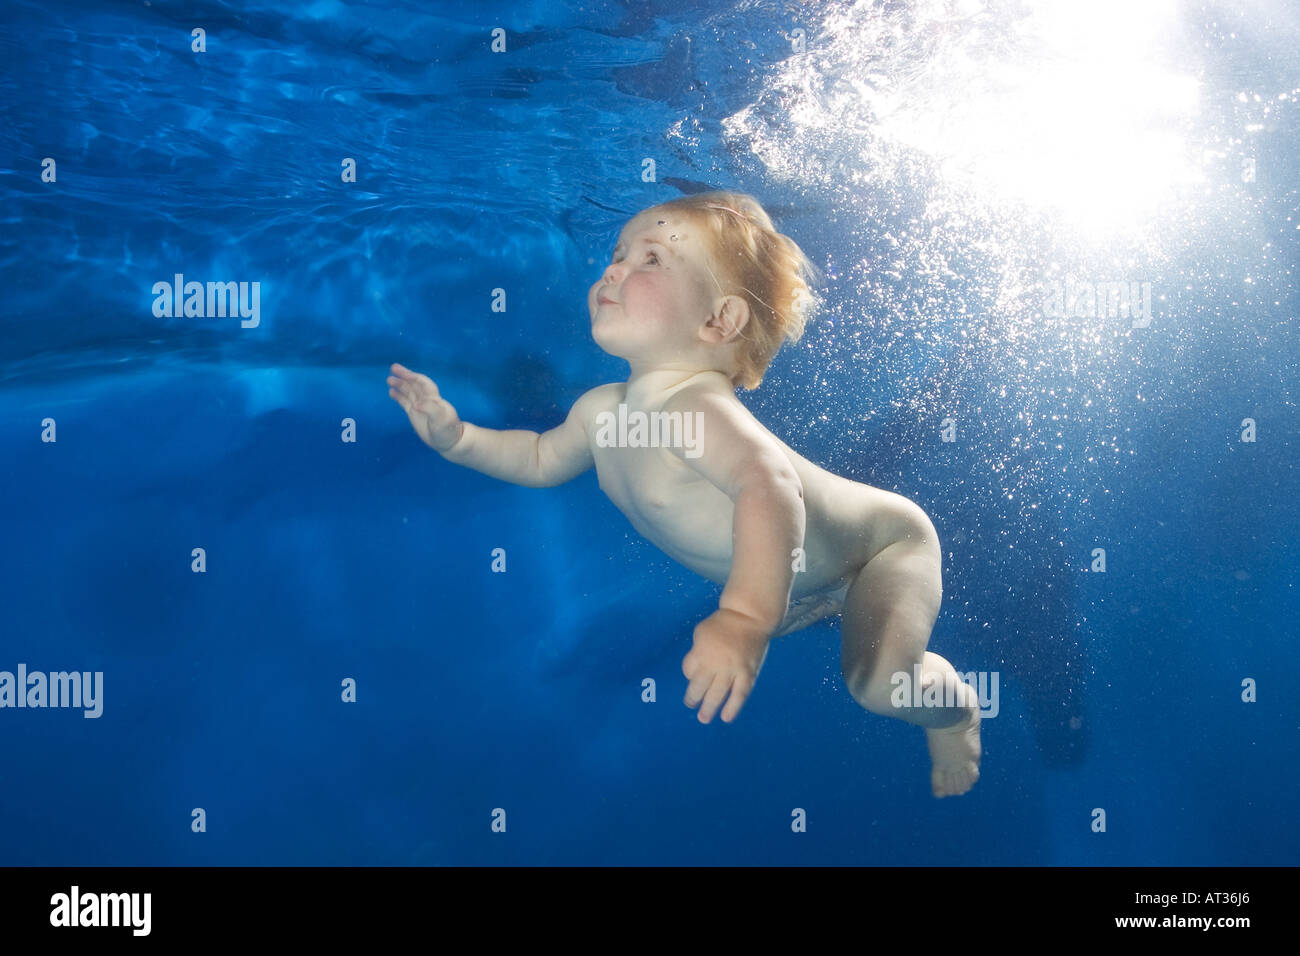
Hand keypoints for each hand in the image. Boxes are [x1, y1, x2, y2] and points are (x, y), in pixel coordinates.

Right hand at [388, 362, 463, 452]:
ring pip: (408, 391)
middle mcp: (426, 399)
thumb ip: (430, 410)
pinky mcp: (414, 413)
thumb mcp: (442, 420)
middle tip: (393, 367)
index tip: (404, 373)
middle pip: (414, 384)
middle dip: (405, 375)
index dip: (414, 377)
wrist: (448, 441)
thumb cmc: (448, 430)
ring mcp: (420, 406)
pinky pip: (405, 402)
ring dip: (400, 384)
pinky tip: (391, 392)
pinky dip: (398, 396)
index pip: (423, 383)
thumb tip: (416, 404)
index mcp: (434, 398)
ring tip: (389, 380)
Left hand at [682, 608, 771, 723]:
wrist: (750, 617)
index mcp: (701, 651)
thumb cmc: (723, 623)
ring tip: (704, 718)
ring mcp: (733, 670)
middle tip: (691, 705)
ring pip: (718, 694)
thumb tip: (694, 673)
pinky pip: (740, 694)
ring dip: (709, 708)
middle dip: (693, 698)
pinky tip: (726, 717)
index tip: (693, 675)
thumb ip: (696, 652)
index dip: (689, 675)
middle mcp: (716, 663)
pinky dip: (733, 708)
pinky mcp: (748, 674)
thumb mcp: (701, 632)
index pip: (688, 670)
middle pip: (700, 686)